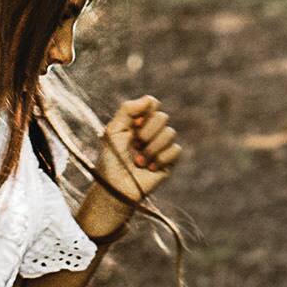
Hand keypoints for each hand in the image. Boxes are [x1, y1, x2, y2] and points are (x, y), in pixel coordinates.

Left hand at [86, 94, 180, 228]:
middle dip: (148, 131)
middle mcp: (150, 132)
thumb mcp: (113, 130)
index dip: (146, 111)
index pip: (151, 104)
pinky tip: (150, 168)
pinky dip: (161, 158)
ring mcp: (160, 147)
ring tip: (139, 161)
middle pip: (162, 117)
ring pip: (170, 133)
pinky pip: (175, 149)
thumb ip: (128, 109)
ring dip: (152, 148)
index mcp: (137, 122)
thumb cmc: (111, 160)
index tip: (134, 124)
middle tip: (136, 144)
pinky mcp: (169, 162)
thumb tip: (150, 99)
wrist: (116, 187)